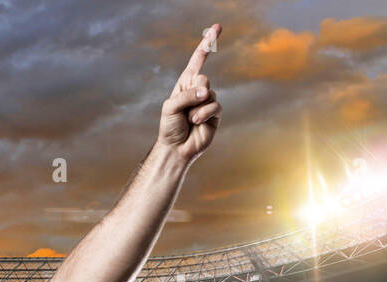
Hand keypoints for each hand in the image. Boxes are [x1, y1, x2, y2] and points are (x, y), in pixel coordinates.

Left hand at [157, 23, 221, 164]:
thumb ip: (186, 96)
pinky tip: (196, 123)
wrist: (176, 148)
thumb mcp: (170, 107)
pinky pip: (214, 106)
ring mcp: (208, 101)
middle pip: (203, 79)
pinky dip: (203, 114)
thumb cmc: (169, 127)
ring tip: (189, 120)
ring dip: (195, 108)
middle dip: (194, 92)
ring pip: (209, 94)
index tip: (217, 27)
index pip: (198, 60)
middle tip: (187, 107)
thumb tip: (206, 91)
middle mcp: (198, 90)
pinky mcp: (216, 113)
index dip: (207, 44)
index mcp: (185, 84)